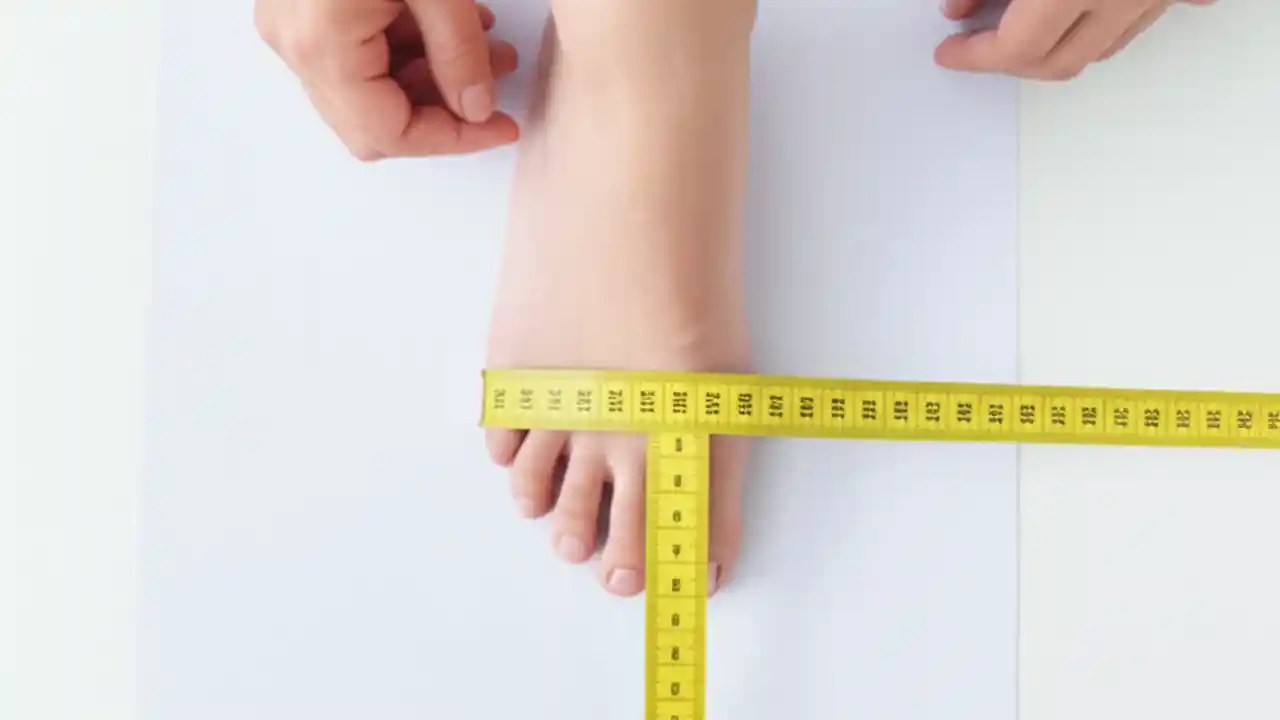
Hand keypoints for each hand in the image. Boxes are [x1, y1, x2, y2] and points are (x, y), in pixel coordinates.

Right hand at [255, 0, 519, 159]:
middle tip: (497, 86)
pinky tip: (444, 24)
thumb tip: (477, 109)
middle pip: (372, 122)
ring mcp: (287, 27)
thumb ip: (461, 51)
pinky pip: (350, 55)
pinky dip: (400, 51)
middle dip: (443, 110)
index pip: (392, 133)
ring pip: (363, 90)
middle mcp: (292, 45)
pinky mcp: (295, 8)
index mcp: (323, 46)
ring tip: (486, 47)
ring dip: (427, 79)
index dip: (454, 138)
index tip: (502, 126)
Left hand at [935, 0, 1215, 80]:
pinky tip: (1085, 15)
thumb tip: (955, 6)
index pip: (1014, 48)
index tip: (949, 51)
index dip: (974, 54)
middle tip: (976, 46)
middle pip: (1059, 62)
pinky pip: (1141, 18)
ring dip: (1059, 48)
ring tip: (1021, 31)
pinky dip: (1106, 23)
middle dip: (1011, 62)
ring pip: (1104, 46)